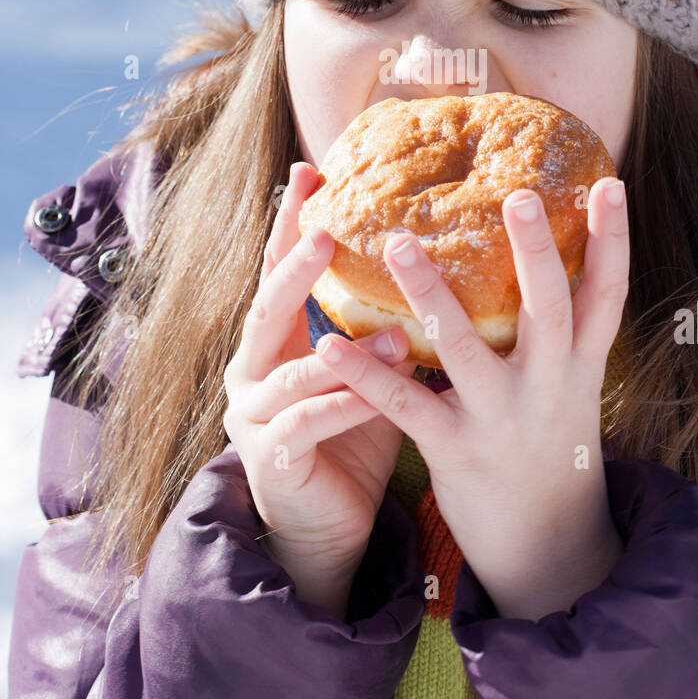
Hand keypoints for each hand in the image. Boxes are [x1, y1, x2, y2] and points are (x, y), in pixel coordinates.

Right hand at [222, 161, 416, 599]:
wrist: (328, 527)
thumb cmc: (352, 436)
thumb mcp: (365, 371)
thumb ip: (379, 322)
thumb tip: (439, 255)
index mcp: (279, 340)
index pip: (282, 269)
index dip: (293, 223)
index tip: (313, 171)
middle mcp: (256, 368)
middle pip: (268, 304)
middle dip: (296, 266)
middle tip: (328, 231)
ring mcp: (256, 413)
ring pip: (296, 371)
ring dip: (346, 351)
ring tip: (397, 334)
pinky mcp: (273, 457)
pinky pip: (309, 425)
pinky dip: (344, 406)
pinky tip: (376, 395)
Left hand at [315, 177, 628, 619]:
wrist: (549, 547)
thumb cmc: (550, 442)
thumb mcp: (570, 385)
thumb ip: (560, 329)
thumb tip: (544, 249)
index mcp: (581, 365)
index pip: (608, 294)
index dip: (613, 239)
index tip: (611, 183)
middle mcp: (550, 386)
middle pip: (548, 310)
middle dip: (535, 253)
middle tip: (517, 196)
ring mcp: (502, 418)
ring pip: (465, 348)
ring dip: (430, 292)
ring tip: (395, 243)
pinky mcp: (456, 451)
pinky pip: (405, 405)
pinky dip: (366, 375)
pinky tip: (329, 345)